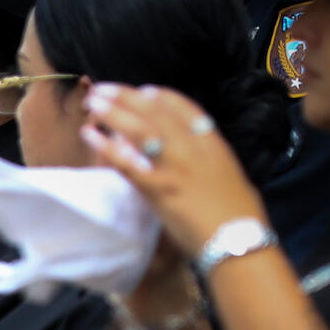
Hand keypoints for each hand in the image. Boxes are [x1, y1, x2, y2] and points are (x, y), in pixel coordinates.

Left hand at [80, 83, 271, 257]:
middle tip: (104, 89)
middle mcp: (194, 149)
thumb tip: (190, 155)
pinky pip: (126, 163)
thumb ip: (208, 160)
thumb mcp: (228, 175)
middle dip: (128, 97)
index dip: (163, 97)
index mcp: (214, 144)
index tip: (144, 90)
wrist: (238, 241)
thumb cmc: (239, 215)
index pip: (187, 109)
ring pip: (139, 130)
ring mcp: (175, 167)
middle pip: (157, 113)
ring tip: (93, 102)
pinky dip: (106, 146)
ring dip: (113, 112)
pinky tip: (90, 135)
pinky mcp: (158, 189)